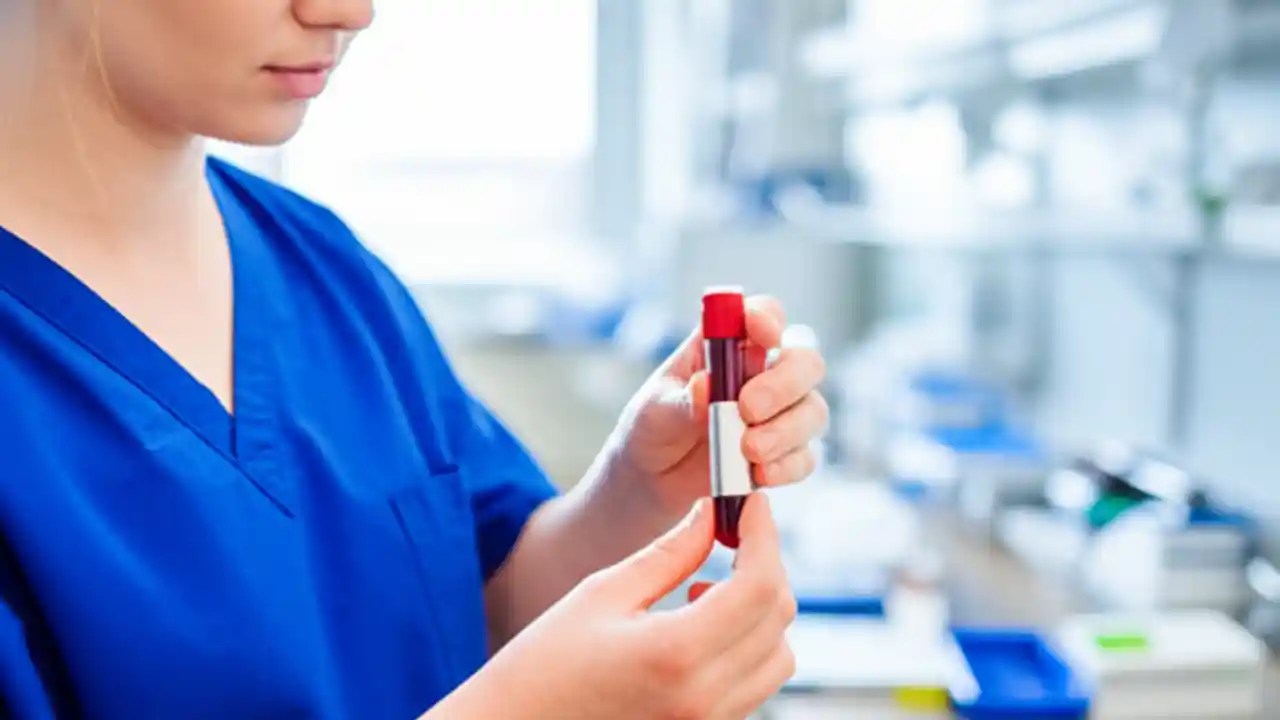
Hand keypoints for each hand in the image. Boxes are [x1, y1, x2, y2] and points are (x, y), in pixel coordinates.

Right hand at [437, 497, 795, 719]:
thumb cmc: (543, 666)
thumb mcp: (602, 594)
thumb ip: (668, 553)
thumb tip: (712, 513)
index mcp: (677, 653)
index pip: (758, 585)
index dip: (764, 535)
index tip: (751, 504)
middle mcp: (705, 698)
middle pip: (777, 617)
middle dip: (764, 564)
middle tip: (731, 533)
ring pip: (778, 655)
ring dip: (759, 609)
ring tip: (704, 588)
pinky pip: (755, 683)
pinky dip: (747, 645)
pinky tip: (698, 626)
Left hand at [612, 296, 827, 522]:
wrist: (652, 480)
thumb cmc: (652, 427)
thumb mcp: (655, 411)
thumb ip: (682, 400)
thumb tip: (706, 384)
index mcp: (728, 346)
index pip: (763, 315)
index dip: (769, 319)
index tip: (765, 335)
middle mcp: (762, 374)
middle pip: (803, 361)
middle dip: (784, 384)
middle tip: (747, 409)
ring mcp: (779, 414)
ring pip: (812, 410)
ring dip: (785, 430)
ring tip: (747, 450)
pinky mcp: (784, 453)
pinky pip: (805, 457)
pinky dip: (787, 466)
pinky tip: (758, 475)